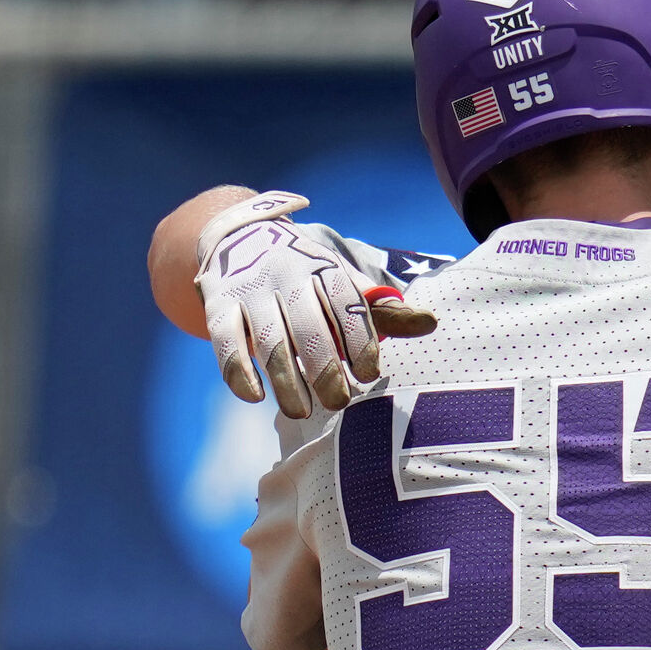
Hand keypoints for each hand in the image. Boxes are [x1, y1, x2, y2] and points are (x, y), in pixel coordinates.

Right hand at [192, 191, 433, 417]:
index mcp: (325, 269)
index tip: (370, 374)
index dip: (360, 340)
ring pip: (269, 339)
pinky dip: (239, 370)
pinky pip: (225, 341)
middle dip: (325, 368)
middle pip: (309, 326)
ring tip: (302, 412)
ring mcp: (251, 289)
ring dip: (285, 379)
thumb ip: (385, 311)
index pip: (347, 304)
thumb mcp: (346, 286)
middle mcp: (287, 276)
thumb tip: (431, 323)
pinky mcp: (219, 304)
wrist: (242, 237)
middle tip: (340, 402)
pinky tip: (255, 396)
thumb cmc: (309, 279)